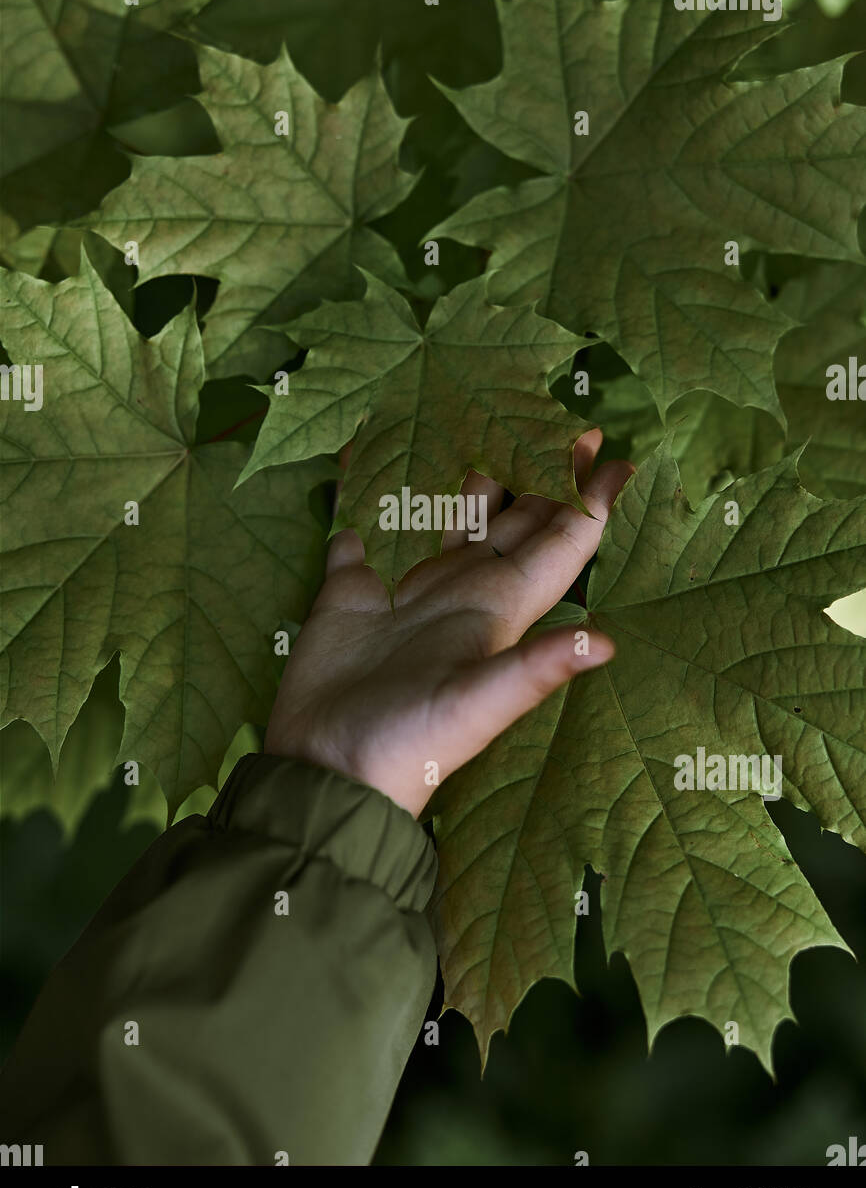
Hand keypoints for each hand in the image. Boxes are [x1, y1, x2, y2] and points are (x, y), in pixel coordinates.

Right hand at [265, 429, 633, 816]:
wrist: (325, 773)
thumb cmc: (407, 745)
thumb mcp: (475, 708)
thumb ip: (533, 671)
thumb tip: (611, 643)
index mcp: (498, 608)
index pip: (560, 545)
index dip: (591, 502)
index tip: (617, 455)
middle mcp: (459, 589)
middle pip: (511, 519)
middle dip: (539, 471)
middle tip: (561, 414)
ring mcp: (404, 586)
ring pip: (444, 514)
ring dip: (463, 473)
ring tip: (478, 415)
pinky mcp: (350, 588)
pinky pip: (362, 526)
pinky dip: (364, 489)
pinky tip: (366, 452)